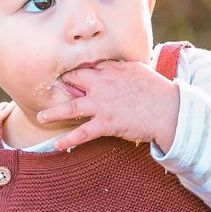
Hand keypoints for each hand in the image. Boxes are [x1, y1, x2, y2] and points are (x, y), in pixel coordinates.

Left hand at [37, 60, 179, 153]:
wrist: (168, 110)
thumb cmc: (157, 90)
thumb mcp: (139, 70)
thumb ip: (122, 68)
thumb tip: (113, 67)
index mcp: (112, 69)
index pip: (90, 66)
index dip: (79, 70)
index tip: (72, 74)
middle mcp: (103, 84)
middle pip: (75, 80)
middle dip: (62, 82)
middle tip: (52, 88)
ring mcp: (102, 104)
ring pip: (71, 107)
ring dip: (53, 112)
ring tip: (41, 117)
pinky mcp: (106, 123)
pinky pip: (82, 133)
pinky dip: (68, 140)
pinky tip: (57, 145)